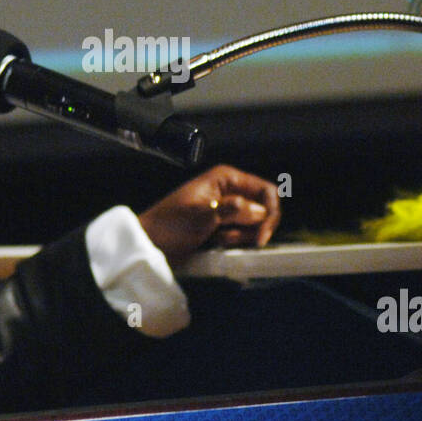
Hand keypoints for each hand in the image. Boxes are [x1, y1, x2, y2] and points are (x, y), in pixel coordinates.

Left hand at [138, 164, 280, 264]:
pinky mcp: (224, 223)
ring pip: (254, 223)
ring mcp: (228, 207)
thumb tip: (259, 210)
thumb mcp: (201, 217)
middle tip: (229, 238)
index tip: (262, 236)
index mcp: (226, 178)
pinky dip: (233, 240)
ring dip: (240, 235)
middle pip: (264, 208)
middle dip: (251, 227)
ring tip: (216, 238)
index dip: (270, 212)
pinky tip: (214, 241)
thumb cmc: (171, 225)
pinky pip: (242, 232)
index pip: (266, 190)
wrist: (151, 242)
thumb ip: (231, 212)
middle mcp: (231, 189)